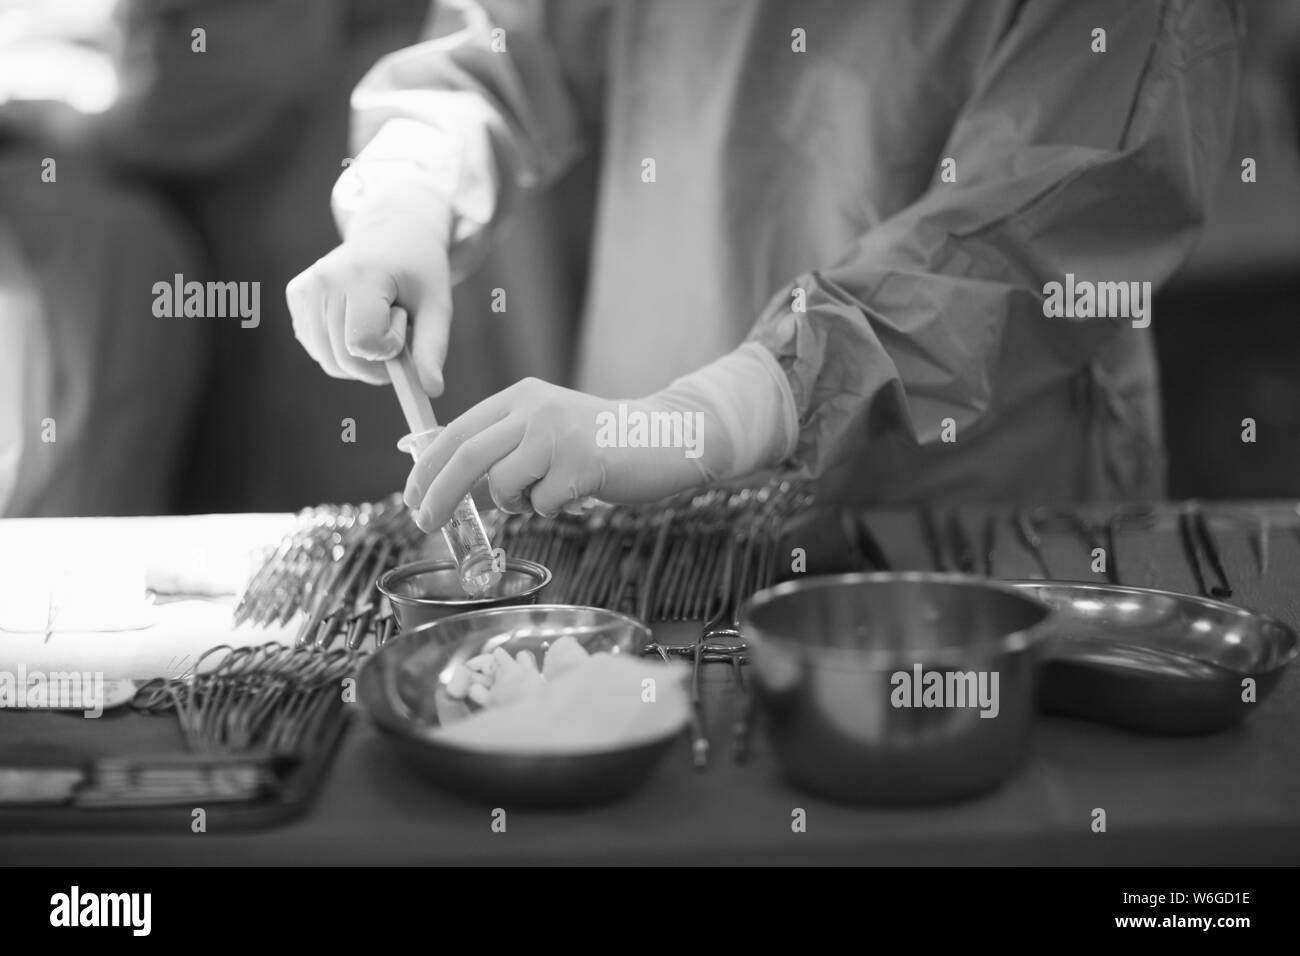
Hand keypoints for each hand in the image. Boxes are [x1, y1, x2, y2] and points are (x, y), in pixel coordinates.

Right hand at [284, 202, 453, 394]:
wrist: (392, 234)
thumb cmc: (419, 273)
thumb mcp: (437, 308)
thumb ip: (432, 350)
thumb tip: (432, 391)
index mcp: (361, 275)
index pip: (364, 343)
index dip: (390, 347)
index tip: (404, 320)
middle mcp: (324, 280)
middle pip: (345, 360)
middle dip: (378, 362)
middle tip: (397, 330)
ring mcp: (305, 288)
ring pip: (330, 362)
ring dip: (361, 358)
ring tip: (377, 319)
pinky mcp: (296, 295)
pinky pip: (318, 349)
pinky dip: (341, 349)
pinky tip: (356, 319)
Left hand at [403, 379, 713, 530]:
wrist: (666, 436)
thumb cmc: (601, 443)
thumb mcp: (547, 427)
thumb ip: (505, 444)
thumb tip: (450, 481)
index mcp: (521, 396)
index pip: (457, 430)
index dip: (427, 467)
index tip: (412, 496)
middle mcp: (535, 408)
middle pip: (467, 455)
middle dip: (439, 494)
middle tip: (424, 522)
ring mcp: (558, 434)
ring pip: (504, 485)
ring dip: (515, 504)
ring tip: (545, 495)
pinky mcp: (581, 464)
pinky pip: (542, 504)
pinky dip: (552, 510)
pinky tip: (576, 493)